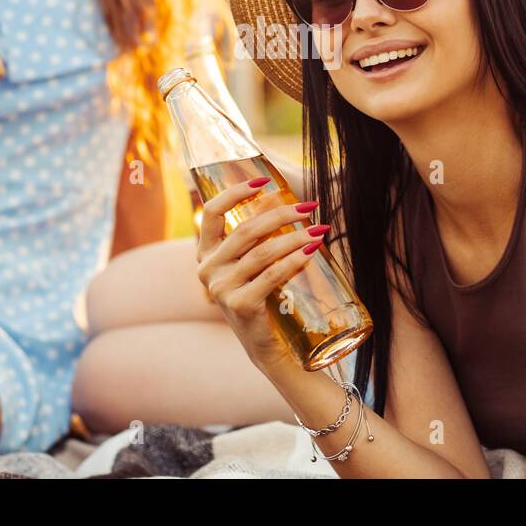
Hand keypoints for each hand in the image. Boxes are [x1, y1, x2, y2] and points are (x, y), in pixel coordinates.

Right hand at [196, 178, 329, 371]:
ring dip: (295, 237)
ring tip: (319, 231)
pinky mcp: (239, 305)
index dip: (235, 193)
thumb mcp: (254, 261)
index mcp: (205, 253)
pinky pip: (271, 275)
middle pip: (246, 230)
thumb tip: (278, 196)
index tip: (263, 180)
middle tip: (310, 207)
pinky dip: (293, 260)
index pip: (211, 212)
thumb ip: (258, 232)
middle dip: (281, 214)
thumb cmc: (263, 295)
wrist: (266, 345)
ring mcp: (220, 288)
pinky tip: (310, 252)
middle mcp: (207, 269)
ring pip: (262, 252)